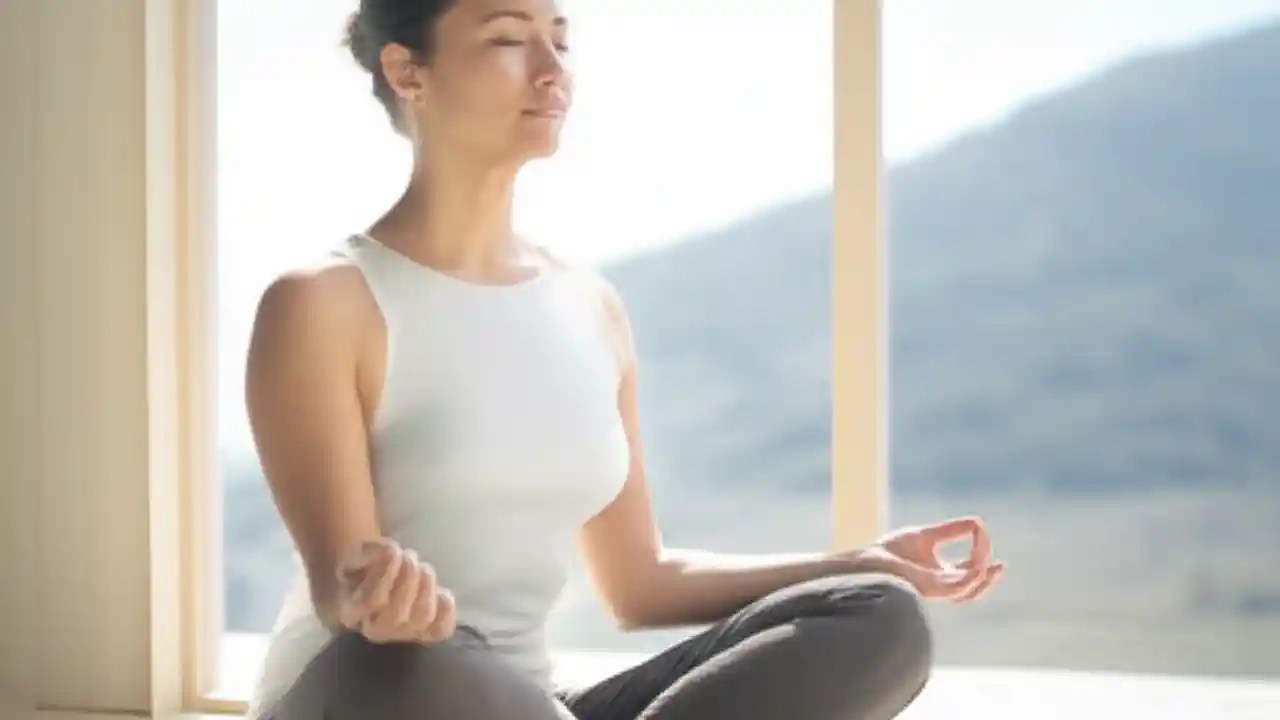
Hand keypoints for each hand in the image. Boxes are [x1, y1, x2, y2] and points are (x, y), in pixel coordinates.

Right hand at [335, 537, 457, 643]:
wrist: (378, 582)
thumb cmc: (367, 568)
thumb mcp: (359, 555)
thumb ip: (368, 551)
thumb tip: (389, 550)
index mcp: (352, 613)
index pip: (371, 602)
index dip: (386, 575)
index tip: (394, 551)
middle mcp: (376, 630)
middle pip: (397, 614)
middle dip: (408, 578)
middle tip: (410, 556)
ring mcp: (403, 635)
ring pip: (422, 618)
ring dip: (426, 587)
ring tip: (423, 568)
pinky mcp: (427, 633)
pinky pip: (441, 629)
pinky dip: (446, 610)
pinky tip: (442, 593)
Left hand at [849, 516, 1004, 602]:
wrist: (870, 560)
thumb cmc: (893, 550)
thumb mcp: (927, 535)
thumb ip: (951, 530)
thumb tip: (977, 521)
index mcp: (940, 573)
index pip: (968, 569)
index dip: (981, 554)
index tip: (981, 529)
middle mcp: (941, 584)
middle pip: (973, 585)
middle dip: (988, 577)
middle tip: (1000, 564)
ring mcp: (936, 589)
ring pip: (968, 591)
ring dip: (982, 579)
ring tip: (993, 565)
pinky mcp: (930, 589)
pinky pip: (956, 588)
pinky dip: (970, 579)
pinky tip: (978, 566)